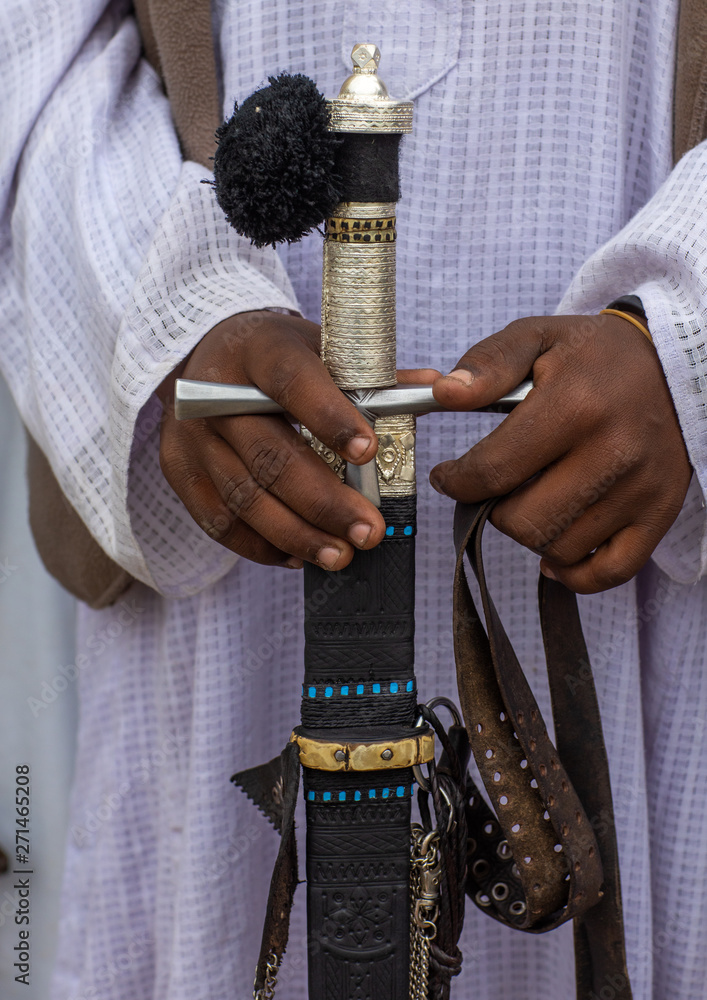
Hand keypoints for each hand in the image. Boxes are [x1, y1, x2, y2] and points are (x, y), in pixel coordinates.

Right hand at [157, 311, 387, 569]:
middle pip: (270, 454)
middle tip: (369, 531)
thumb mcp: (321, 349)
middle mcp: (212, 392)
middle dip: (325, 500)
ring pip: (245, 497)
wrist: (209, 356)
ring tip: (341, 555)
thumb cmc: (278, 358)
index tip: (369, 450)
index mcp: (257, 349)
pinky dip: (262, 545)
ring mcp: (190, 436)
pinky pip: (219, 521)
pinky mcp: (178, 471)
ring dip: (298, 534)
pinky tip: (300, 555)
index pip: (292, 381)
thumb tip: (438, 390)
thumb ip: (373, 376)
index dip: (330, 416)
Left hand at [429, 314, 691, 593]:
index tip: (448, 477)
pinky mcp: (659, 512)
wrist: (670, 364)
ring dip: (530, 534)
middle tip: (494, 488)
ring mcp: (640, 488)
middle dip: (492, 509)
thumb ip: (487, 364)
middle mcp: (613, 452)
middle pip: (523, 521)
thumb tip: (444, 393)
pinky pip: (609, 571)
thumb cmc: (593, 355)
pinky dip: (574, 572)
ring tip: (530, 500)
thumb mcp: (536, 337)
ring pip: (558, 548)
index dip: (457, 481)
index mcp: (576, 405)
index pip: (494, 470)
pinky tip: (555, 551)